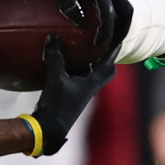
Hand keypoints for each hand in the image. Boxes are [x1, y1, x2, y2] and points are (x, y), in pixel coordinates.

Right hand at [28, 37, 113, 156]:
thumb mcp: (55, 78)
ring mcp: (80, 93)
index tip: (116, 38)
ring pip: (91, 75)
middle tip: (101, 44)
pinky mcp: (70, 96)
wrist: (48, 128)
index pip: (108, 65)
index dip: (113, 51)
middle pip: (103, 71)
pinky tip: (67, 64)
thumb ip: (55, 58)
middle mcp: (89, 89)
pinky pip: (78, 79)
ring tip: (85, 48)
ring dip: (90, 63)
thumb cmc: (57, 105)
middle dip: (105, 58)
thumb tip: (53, 36)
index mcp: (92, 84)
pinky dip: (77, 69)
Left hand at [32, 0, 130, 56]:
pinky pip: (116, 6)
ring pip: (125, 9)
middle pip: (127, 11)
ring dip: (121, 28)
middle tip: (109, 51)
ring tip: (108, 48)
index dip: (106, 29)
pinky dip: (115, 22)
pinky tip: (102, 35)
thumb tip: (82, 23)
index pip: (108, 9)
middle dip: (122, 32)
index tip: (97, 45)